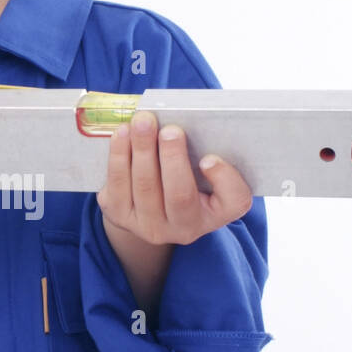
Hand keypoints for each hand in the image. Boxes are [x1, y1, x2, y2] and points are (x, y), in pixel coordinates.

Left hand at [96, 110, 252, 246]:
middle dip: (173, 158)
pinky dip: (118, 155)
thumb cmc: (187, 178)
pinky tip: (122, 133)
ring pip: (144, 188)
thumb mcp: (206, 173)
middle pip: (180, 195)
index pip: (233, 202)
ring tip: (142, 122)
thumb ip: (208, 154)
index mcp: (216, 213)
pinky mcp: (120, 216)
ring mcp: (150, 226)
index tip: (209, 158)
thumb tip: (187, 128)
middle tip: (169, 130)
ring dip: (142, 150)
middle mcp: (185, 229)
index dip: (224, 179)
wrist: (149, 205)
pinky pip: (117, 185)